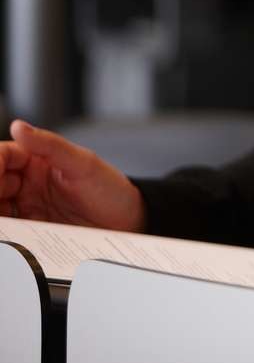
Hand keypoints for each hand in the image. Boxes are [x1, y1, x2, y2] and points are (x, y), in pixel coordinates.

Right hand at [0, 120, 144, 230]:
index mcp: (36, 160)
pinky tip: (7, 236)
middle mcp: (26, 183)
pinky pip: (7, 231)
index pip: (1, 156)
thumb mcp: (84, 164)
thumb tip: (18, 126)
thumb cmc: (112, 190)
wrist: (131, 223)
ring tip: (6, 224)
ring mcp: (26, 208)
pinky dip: (4, 234)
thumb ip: (51, 146)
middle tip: (3, 204)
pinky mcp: (29, 232)